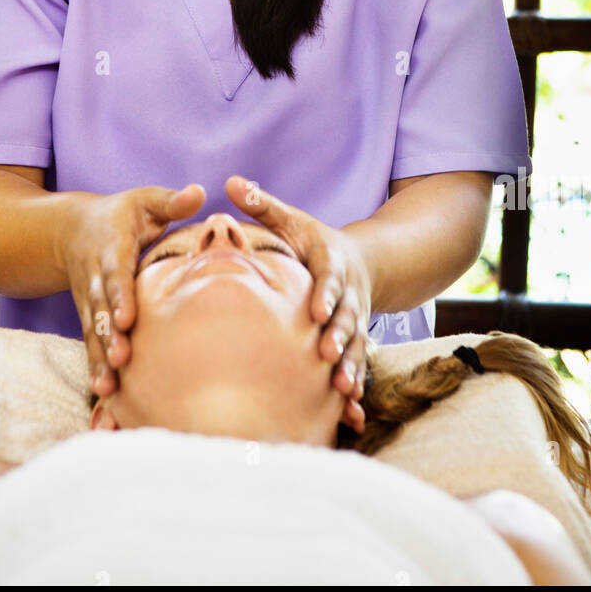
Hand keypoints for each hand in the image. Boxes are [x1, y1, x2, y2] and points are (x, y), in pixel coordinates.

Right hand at [57, 183, 206, 397]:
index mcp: (112, 248)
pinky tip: (105, 393)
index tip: (127, 318)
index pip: (116, 273)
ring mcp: (89, 301)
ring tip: (108, 386)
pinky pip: (90, 344)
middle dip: (109, 334)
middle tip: (121, 358)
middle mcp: (96, 278)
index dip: (120, 296)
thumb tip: (202, 192)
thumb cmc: (121, 215)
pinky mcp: (89, 319)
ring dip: (99, 358)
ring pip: (92, 332)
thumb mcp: (144, 201)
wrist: (71, 231)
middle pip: (100, 309)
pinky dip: (95, 367)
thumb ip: (171, 201)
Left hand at [225, 175, 370, 432]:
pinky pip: (358, 364)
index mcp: (331, 262)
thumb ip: (263, 204)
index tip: (316, 310)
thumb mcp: (293, 219)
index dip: (325, 293)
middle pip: (346, 315)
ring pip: (357, 344)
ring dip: (351, 365)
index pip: (329, 277)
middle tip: (327, 353)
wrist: (362, 262)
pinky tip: (352, 410)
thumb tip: (229, 181)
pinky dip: (356, 386)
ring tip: (342, 389)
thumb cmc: (313, 241)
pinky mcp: (355, 340)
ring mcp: (355, 319)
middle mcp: (347, 294)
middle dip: (339, 334)